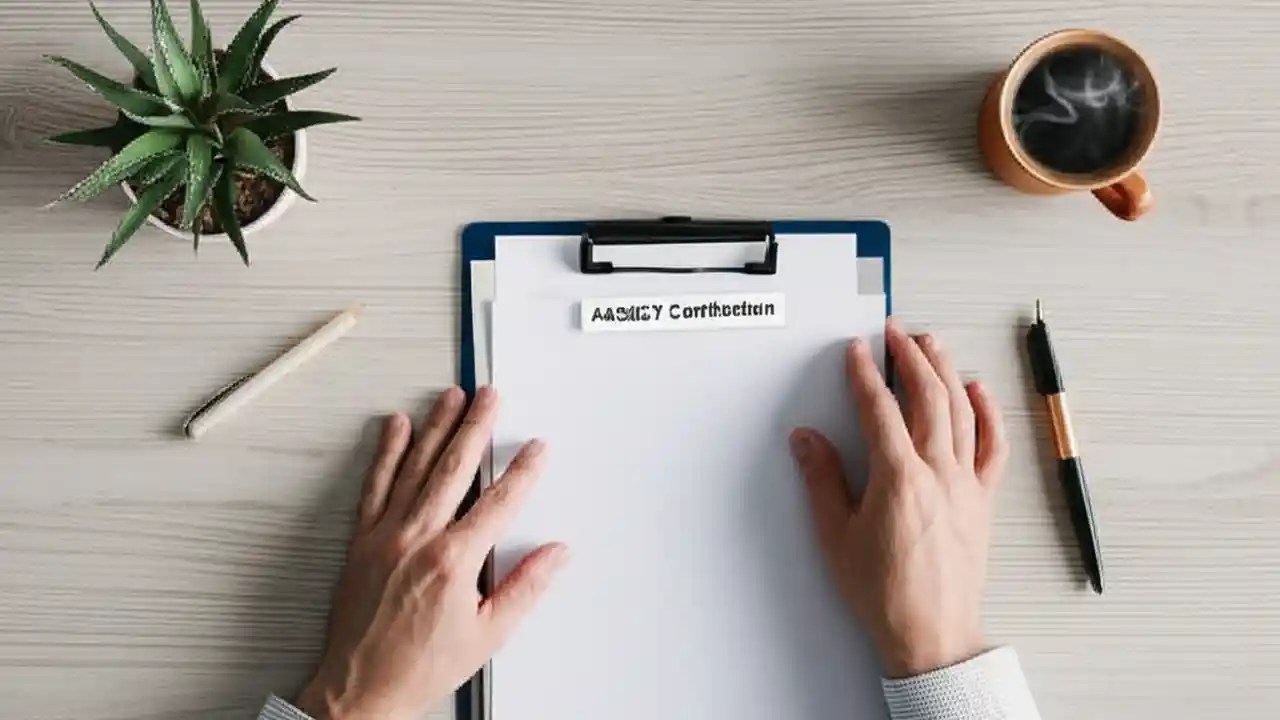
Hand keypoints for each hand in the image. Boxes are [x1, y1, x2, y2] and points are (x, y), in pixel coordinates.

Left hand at [297, 386, 567, 719]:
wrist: (359, 690)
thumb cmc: (419, 667)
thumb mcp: (487, 634)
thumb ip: (524, 587)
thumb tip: (555, 554)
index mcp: (453, 562)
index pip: (498, 502)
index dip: (522, 471)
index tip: (535, 449)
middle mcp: (417, 540)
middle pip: (454, 469)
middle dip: (475, 427)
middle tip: (489, 396)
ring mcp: (385, 536)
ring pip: (415, 468)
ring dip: (436, 428)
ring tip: (452, 398)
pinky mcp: (361, 541)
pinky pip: (375, 486)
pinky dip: (386, 453)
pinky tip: (396, 427)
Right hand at [790, 320, 1007, 677]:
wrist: (932, 634)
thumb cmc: (884, 594)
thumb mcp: (837, 537)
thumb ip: (823, 481)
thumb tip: (806, 441)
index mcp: (898, 479)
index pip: (878, 409)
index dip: (864, 374)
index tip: (855, 352)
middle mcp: (938, 473)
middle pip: (927, 396)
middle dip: (909, 357)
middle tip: (893, 333)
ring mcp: (965, 484)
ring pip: (961, 411)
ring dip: (945, 371)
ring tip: (930, 345)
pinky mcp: (982, 500)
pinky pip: (992, 445)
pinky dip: (988, 413)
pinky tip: (978, 391)